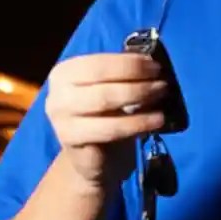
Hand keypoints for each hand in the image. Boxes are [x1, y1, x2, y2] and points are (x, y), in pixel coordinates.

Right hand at [45, 52, 168, 189]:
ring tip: (161, 99)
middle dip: (137, 80)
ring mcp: (60, 117)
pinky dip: (137, 123)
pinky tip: (156, 121)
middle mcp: (58, 92)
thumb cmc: (104, 117)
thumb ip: (124, 76)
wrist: (91, 158)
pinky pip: (110, 129)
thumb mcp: (112, 91)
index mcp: (66, 72)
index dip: (130, 63)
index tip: (155, 66)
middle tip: (162, 84)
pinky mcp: (71, 139)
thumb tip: (152, 65)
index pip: (100, 62)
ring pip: (105, 101)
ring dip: (139, 98)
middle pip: (102, 79)